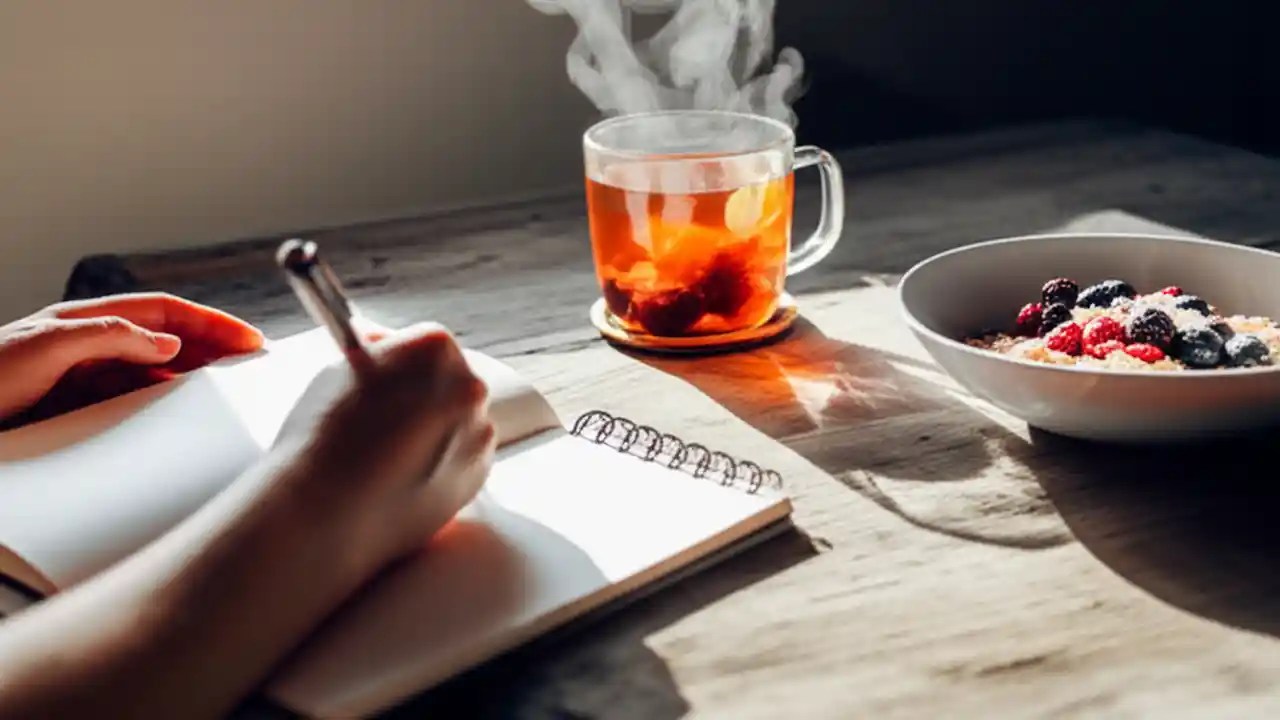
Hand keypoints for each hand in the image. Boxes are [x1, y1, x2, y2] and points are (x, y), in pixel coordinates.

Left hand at [0, 293, 263, 424]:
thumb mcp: (47, 346)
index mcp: (89, 321)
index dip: (212, 323)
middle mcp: (93, 346)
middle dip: (215, 348)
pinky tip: (181, 418)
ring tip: (229, 390)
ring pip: (157, 373)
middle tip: (254, 365)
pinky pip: (136, 405)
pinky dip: (166, 407)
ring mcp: (87, 380)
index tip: (249, 339)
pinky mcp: (79, 412)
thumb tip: (170, 344)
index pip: (166, 312)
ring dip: (195, 378)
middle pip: (169, 341)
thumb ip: (113, 338)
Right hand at [281, 323, 496, 573]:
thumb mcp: (339, 372)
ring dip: (433, 426)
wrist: (327, 516)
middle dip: (422, 391)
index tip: (380, 376)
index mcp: (436, 350)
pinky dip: (440, 459)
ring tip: (388, 451)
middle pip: (450, 378)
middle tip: (383, 415)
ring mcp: (479, 433)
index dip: (400, 360)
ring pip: (459, 417)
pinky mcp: (479, 476)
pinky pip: (463, 454)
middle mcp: (470, 386)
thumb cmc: (321, 440)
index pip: (427, 342)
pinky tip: (402, 474)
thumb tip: (384, 347)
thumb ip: (376, 355)